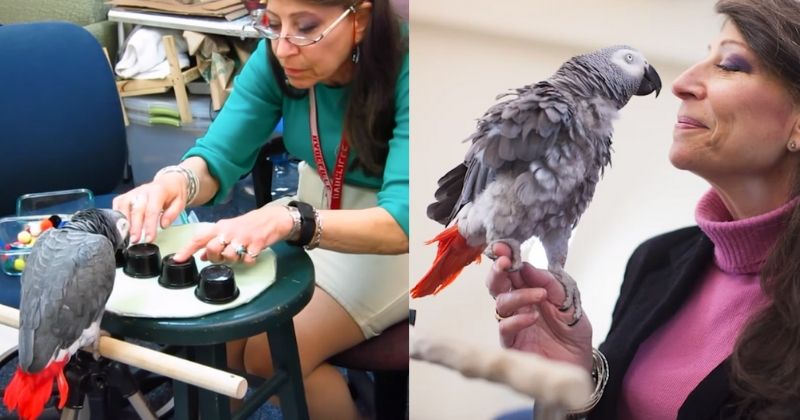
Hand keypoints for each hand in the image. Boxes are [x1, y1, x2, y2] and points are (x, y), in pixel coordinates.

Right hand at [112, 175, 186, 242]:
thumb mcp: (180, 202)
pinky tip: (119, 225)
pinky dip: (116, 214)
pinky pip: (118, 203)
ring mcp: (133, 192)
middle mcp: (143, 191)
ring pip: (123, 206)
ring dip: (123, 222)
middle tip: (135, 240)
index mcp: (158, 191)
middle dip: (134, 227)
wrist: (168, 181)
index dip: (149, 226)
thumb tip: (163, 225)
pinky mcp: (127, 194)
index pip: (152, 210)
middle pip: (136, 210)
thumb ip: (172, 213)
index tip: (149, 239)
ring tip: (126, 236)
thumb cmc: (173, 193)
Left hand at [172, 204, 294, 263]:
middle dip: (216, 257)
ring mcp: (243, 237)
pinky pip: (247, 260)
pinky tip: (251, 253)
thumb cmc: (248, 225)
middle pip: (213, 249)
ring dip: (234, 259)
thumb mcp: (229, 230)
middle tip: (223, 255)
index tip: (178, 258)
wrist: (272, 218)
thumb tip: (201, 255)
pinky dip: (248, 261)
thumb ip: (214, 241)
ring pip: (229, 257)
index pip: (200, 238)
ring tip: (240, 252)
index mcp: (220, 227)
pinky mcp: (256, 244)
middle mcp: (229, 231)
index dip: (187, 249)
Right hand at [486, 242, 592, 372]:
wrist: (580, 363)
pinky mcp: (512, 344)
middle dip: (498, 270)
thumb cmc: (573, 331)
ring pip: (501, 303)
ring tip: (539, 296)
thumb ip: (551, 283)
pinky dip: (517, 320)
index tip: (504, 246)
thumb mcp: (569, 301)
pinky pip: (505, 328)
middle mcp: (517, 305)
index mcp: (528, 290)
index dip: (505, 256)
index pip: (512, 270)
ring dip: (518, 295)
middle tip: (506, 262)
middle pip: (497, 284)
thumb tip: (527, 266)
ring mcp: (513, 324)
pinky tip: (532, 317)